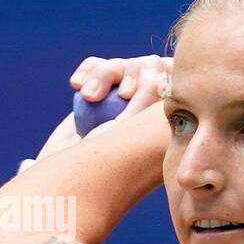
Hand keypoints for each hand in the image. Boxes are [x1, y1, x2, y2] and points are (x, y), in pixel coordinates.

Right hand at [32, 54, 173, 161]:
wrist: (68, 180)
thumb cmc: (108, 161)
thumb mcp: (135, 129)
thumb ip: (152, 94)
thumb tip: (159, 64)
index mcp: (171, 124)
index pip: (174, 80)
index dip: (154, 76)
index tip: (131, 95)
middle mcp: (150, 113)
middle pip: (148, 67)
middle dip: (128, 72)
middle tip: (119, 95)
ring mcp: (125, 106)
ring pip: (123, 66)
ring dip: (104, 74)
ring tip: (89, 96)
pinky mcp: (102, 101)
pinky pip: (100, 68)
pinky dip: (89, 72)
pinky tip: (77, 86)